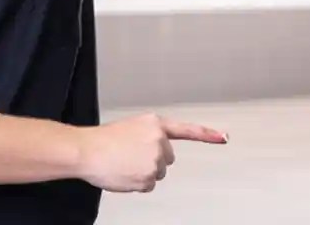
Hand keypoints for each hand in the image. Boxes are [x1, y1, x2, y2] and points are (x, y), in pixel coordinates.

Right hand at [75, 113, 227, 192]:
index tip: (223, 137)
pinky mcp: (149, 176)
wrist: (86, 150)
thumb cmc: (102, 141)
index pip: (186, 129)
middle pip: (167, 159)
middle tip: (129, 156)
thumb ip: (148, 137)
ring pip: (157, 173)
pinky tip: (123, 173)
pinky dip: (136, 183)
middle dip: (152, 160)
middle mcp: (158, 139)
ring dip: (143, 172)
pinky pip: (147, 185)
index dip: (207, 134)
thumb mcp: (129, 129)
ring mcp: (155, 158)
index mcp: (154, 124)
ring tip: (123, 163)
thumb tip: (158, 154)